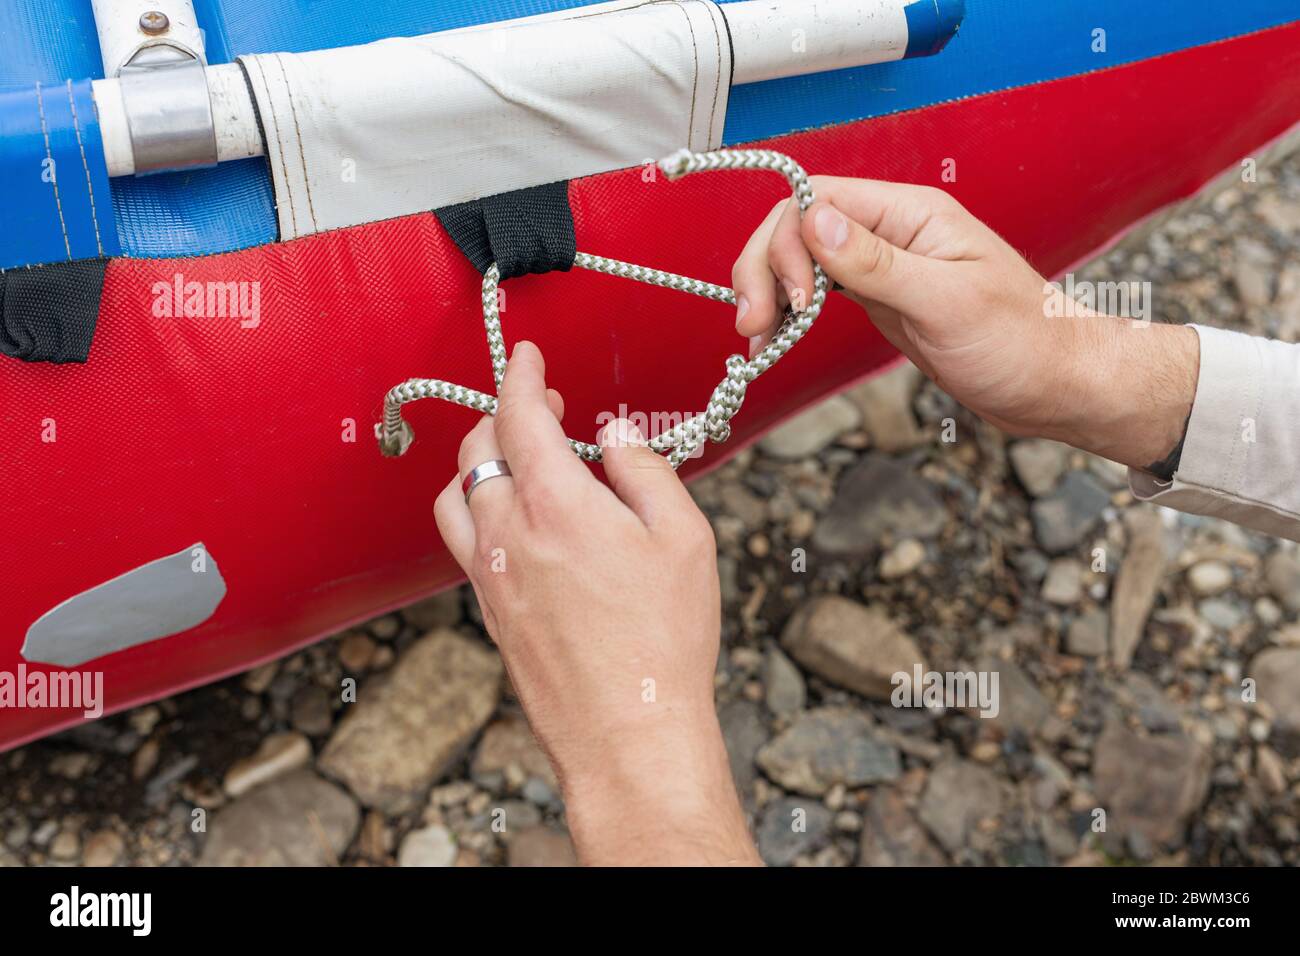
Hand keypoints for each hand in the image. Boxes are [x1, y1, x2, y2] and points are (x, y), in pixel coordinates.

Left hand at [434, 341, 758, 865]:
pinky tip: (512, 519)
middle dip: (504, 412)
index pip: (519, 415)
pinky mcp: (487, 610)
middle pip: (478, 448)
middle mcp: (508, 533)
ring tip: (516, 458)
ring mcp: (489, 575)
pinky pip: (463, 541)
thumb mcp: (682, 537)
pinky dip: (476, 507)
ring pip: (456, 494)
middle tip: (542, 406)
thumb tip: (615, 433)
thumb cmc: (664, 636)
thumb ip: (644, 470)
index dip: (520, 375)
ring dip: (479, 460)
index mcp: (556, 503)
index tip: (528, 356)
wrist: (626, 730)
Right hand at [732, 177, 1198, 471]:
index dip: (786, 245)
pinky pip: (818, 291)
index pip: (818, 200)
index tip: (791, 303)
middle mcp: (892, 232)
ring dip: (770, 292)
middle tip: (752, 327)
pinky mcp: (881, 299)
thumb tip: (814, 222)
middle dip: (764, 270)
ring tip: (756, 340)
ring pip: (801, 259)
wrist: (1054, 385)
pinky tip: (776, 338)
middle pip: (798, 227)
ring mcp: (883, 266)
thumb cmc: (1020, 342)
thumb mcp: (946, 302)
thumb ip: (877, 263)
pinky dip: (789, 312)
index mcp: (912, 214)